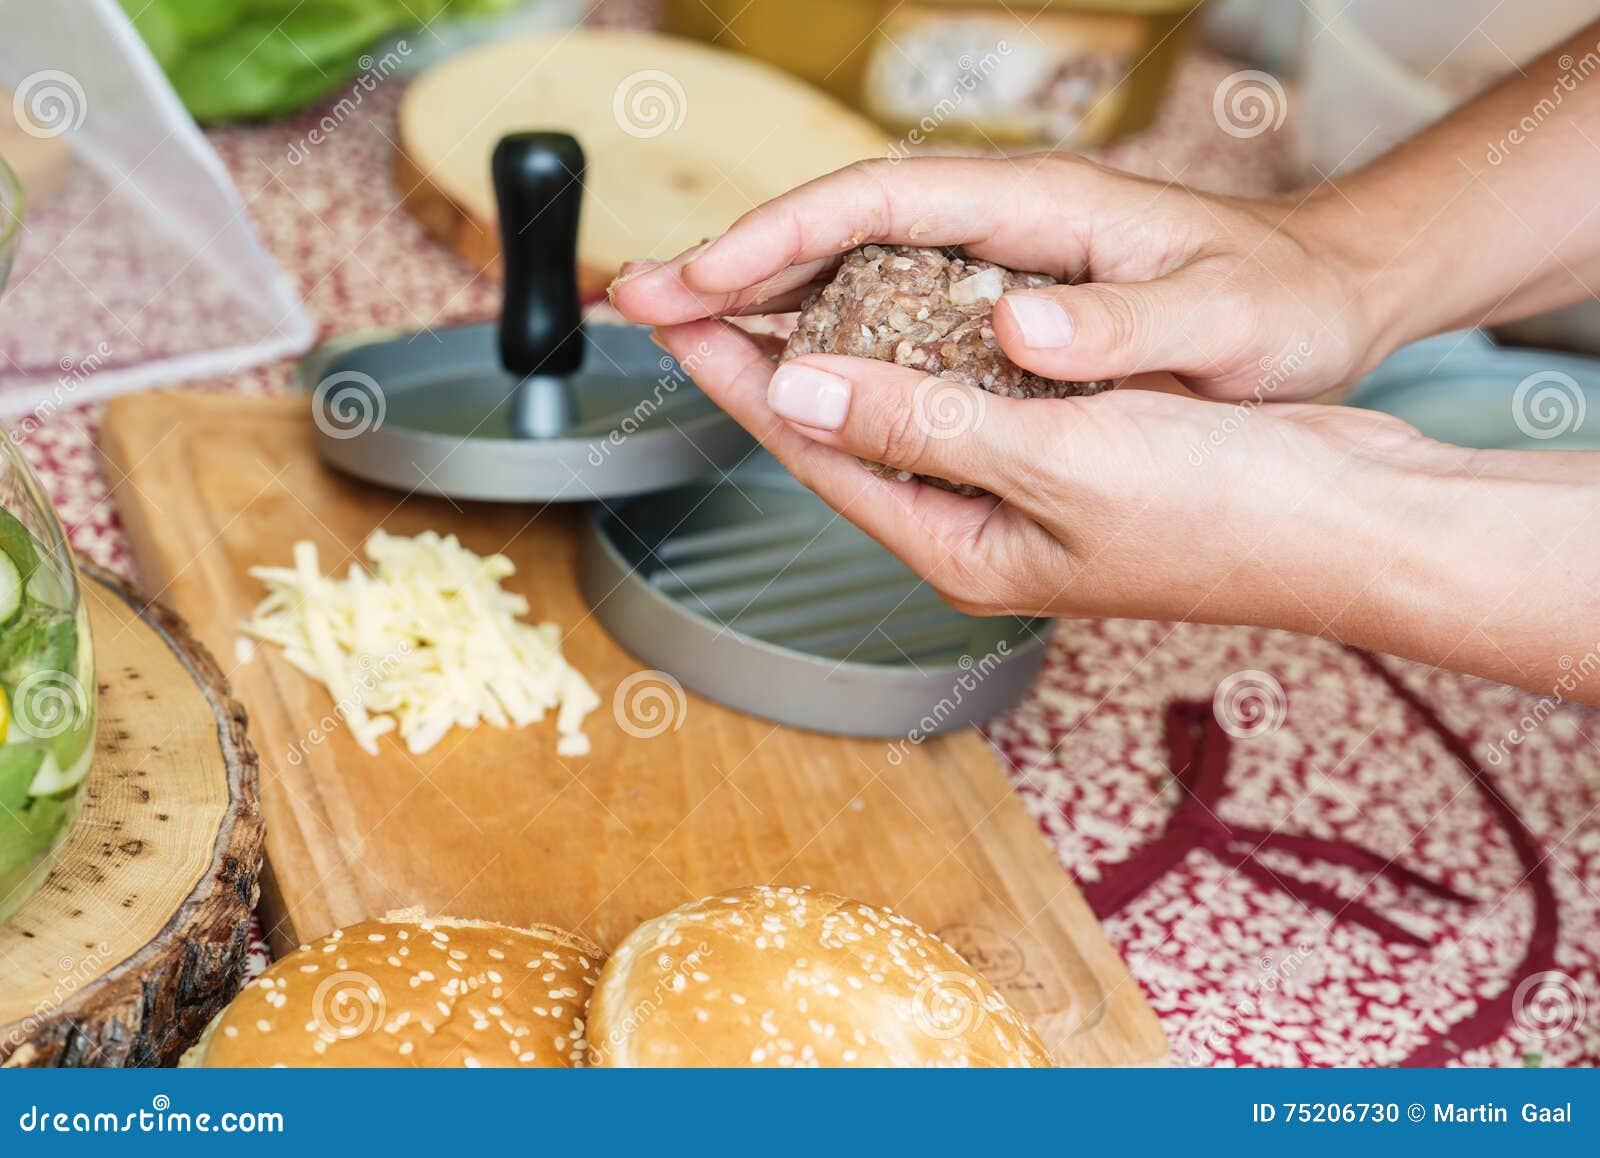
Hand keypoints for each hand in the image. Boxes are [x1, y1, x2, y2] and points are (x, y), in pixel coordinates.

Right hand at [610, 153, 1382, 401]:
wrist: (1323, 303)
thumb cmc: (1278, 306)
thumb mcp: (1219, 322)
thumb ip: (1122, 324)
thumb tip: (1011, 325)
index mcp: (1039, 208)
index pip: (876, 198)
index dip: (779, 235)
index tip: (701, 281)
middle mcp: (1001, 226)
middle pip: (838, 227)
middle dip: (734, 264)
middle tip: (639, 303)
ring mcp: (994, 263)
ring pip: (851, 268)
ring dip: (760, 299)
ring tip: (678, 333)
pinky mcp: (999, 305)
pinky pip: (889, 310)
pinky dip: (821, 330)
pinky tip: (778, 360)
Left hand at [649, 318, 1433, 630]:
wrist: (1355, 521)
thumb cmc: (1228, 512)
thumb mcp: (1058, 462)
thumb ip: (923, 424)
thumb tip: (801, 388)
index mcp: (959, 547)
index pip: (816, 451)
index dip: (737, 377)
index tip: (675, 314)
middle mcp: (978, 528)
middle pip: (842, 432)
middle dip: (764, 360)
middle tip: (697, 294)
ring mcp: (1022, 496)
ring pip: (899, 410)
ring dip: (833, 347)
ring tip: (769, 290)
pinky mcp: (1069, 457)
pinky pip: (966, 395)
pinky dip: (921, 346)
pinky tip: (897, 306)